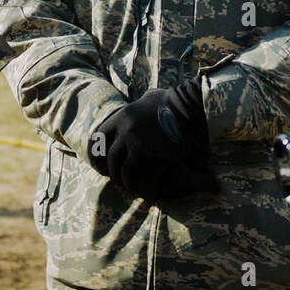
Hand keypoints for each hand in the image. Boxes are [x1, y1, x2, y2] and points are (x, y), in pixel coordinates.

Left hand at [88, 82, 215, 200]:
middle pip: (112, 160)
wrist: (191, 108)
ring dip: (128, 184)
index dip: (98, 155)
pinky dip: (146, 189)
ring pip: (125, 174)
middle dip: (113, 174)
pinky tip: (150, 191)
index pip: (99, 140)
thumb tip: (138, 103)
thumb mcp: (148, 98)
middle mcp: (127, 133)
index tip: (103, 165)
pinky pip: (144, 181)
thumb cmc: (172, 102)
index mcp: (122, 118)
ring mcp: (140, 147)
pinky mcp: (156, 159)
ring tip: (134, 188)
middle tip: (119, 180)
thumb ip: (138, 105)